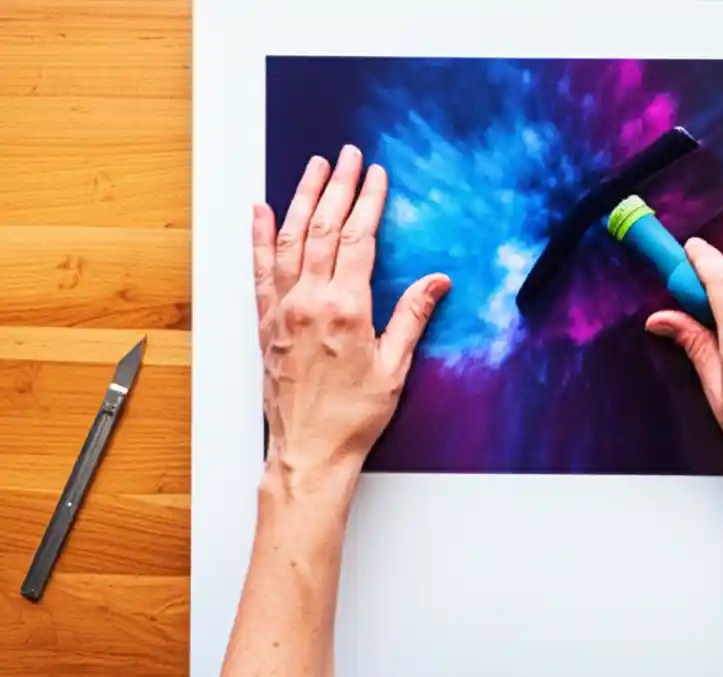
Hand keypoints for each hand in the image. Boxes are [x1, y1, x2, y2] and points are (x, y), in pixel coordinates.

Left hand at [251, 145, 449, 503]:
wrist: (309, 450)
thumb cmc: (353, 416)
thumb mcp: (395, 367)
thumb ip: (413, 317)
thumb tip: (437, 283)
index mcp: (346, 309)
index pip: (359, 240)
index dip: (368, 202)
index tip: (375, 175)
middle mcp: (309, 302)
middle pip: (325, 229)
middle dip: (338, 187)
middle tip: (347, 156)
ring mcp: (282, 309)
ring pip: (290, 240)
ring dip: (302, 198)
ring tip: (312, 167)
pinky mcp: (265, 322)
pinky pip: (260, 268)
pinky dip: (260, 236)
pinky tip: (262, 211)